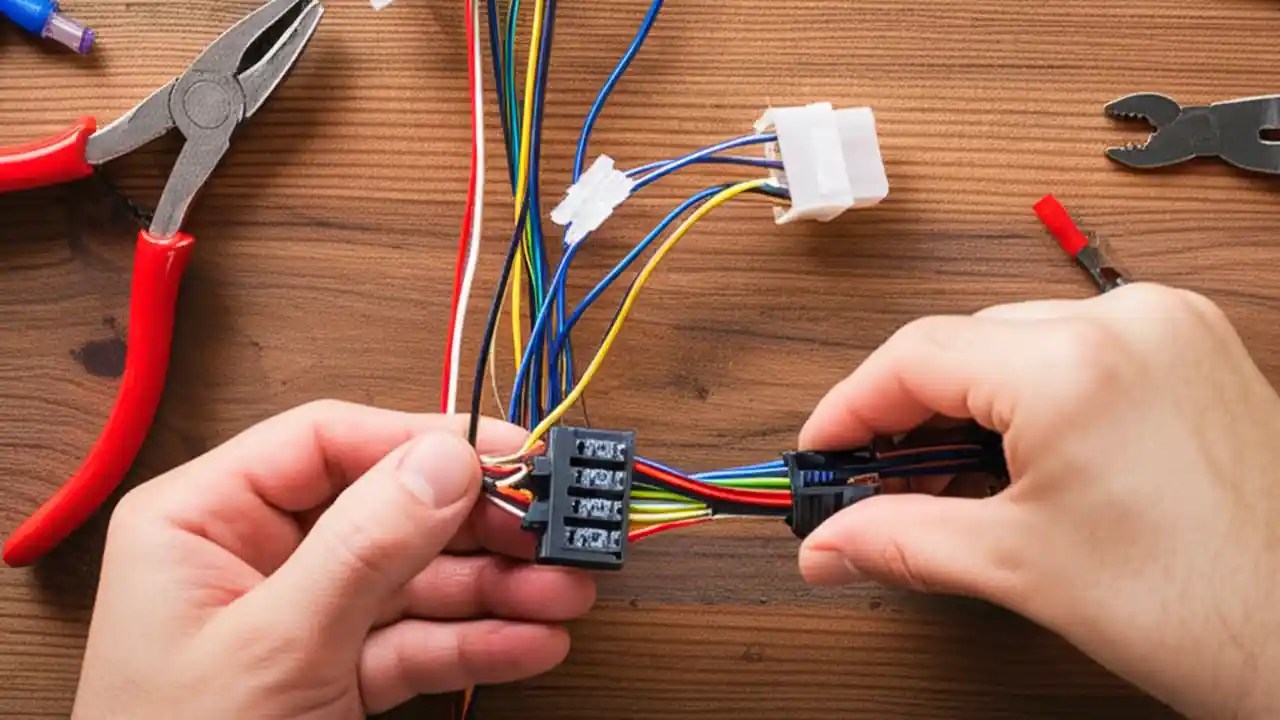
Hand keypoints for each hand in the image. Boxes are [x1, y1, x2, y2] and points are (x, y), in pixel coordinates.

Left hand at [73, 401, 595, 718]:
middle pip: (387, 510)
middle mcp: (253, 557)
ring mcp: (300, 618)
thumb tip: (445, 461)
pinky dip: (476, 643)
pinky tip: (531, 640)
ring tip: (564, 591)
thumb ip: (363, 548)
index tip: (505, 453)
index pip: (327, 443)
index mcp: (202, 520)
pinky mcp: (334, 674)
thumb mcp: (275, 645)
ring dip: (496, 588)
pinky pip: (415, 642)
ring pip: (415, 580)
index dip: (421, 441)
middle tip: (550, 528)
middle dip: (477, 528)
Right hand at [796, 284, 1279, 719]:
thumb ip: (900, 541)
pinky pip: (1076, 355)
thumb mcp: (1020, 568)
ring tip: (936, 482)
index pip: (917, 357)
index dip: (849, 409)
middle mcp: (1129, 322)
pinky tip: (1006, 460)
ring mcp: (1171, 332)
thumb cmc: (1213, 611)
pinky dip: (1026, 401)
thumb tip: (828, 545)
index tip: (820, 453)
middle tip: (868, 482)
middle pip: (964, 344)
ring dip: (964, 408)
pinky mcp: (1195, 353)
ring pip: (1017, 345)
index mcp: (1078, 363)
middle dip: (904, 415)